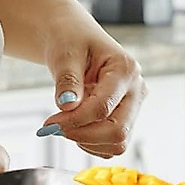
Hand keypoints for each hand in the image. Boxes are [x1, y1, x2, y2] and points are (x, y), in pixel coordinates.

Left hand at [38, 15, 146, 157]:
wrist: (72, 39)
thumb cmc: (70, 40)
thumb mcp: (64, 54)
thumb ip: (67, 79)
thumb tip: (67, 106)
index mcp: (126, 69)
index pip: (103, 108)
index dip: (74, 120)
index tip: (49, 122)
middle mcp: (136, 89)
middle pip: (117, 131)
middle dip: (82, 135)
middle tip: (53, 128)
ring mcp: (133, 105)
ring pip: (117, 142)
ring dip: (86, 141)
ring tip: (64, 122)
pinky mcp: (125, 118)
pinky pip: (111, 145)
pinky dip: (91, 143)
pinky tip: (75, 126)